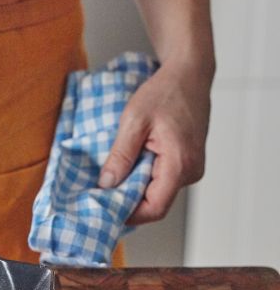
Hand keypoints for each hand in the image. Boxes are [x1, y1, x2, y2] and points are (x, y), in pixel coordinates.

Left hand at [98, 60, 212, 224]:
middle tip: (99, 197)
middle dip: (127, 202)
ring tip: (110, 179)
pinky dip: (142, 179)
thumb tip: (106, 184)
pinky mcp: (186, 163)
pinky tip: (126, 169)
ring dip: (133, 189)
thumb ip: (121, 155)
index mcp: (180, 163)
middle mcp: (191, 171)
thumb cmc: (165, 92)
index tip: (104, 210)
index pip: (155, 208)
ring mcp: (191, 168)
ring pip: (157, 193)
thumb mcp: (134, 121)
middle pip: (155, 203)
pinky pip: (162, 181)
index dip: (128, 215)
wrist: (188, 74)